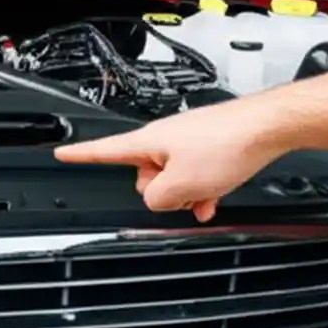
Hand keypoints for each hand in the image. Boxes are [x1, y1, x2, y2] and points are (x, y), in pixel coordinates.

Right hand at [54, 101, 289, 221]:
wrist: (266, 128)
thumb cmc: (227, 145)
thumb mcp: (183, 184)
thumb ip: (157, 198)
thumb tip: (156, 199)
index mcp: (148, 143)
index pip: (104, 151)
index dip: (80, 155)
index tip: (60, 154)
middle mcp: (163, 139)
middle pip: (144, 175)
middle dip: (162, 191)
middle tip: (185, 190)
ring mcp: (185, 142)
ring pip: (173, 179)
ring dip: (187, 192)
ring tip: (208, 192)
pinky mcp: (207, 146)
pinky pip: (193, 175)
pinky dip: (201, 188)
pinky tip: (215, 196)